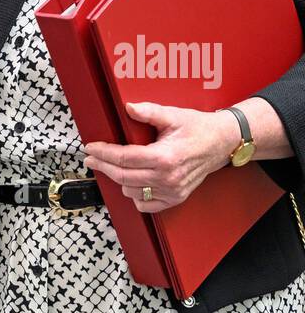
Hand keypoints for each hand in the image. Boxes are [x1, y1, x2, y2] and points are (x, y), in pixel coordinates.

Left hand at [83, 101, 238, 212]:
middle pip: (124, 177)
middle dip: (103, 166)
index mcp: (165, 157)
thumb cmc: (198, 127)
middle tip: (91, 158)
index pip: (125, 159)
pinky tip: (131, 181)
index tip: (91, 148)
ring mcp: (173, 191)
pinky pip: (147, 204)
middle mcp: (168, 178)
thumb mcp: (173, 115)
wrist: (221, 143)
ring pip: (132, 192)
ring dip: (119, 179)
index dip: (104, 153)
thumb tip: (128, 108)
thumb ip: (149, 111)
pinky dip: (135, 195)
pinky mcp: (176, 198)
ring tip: (112, 166)